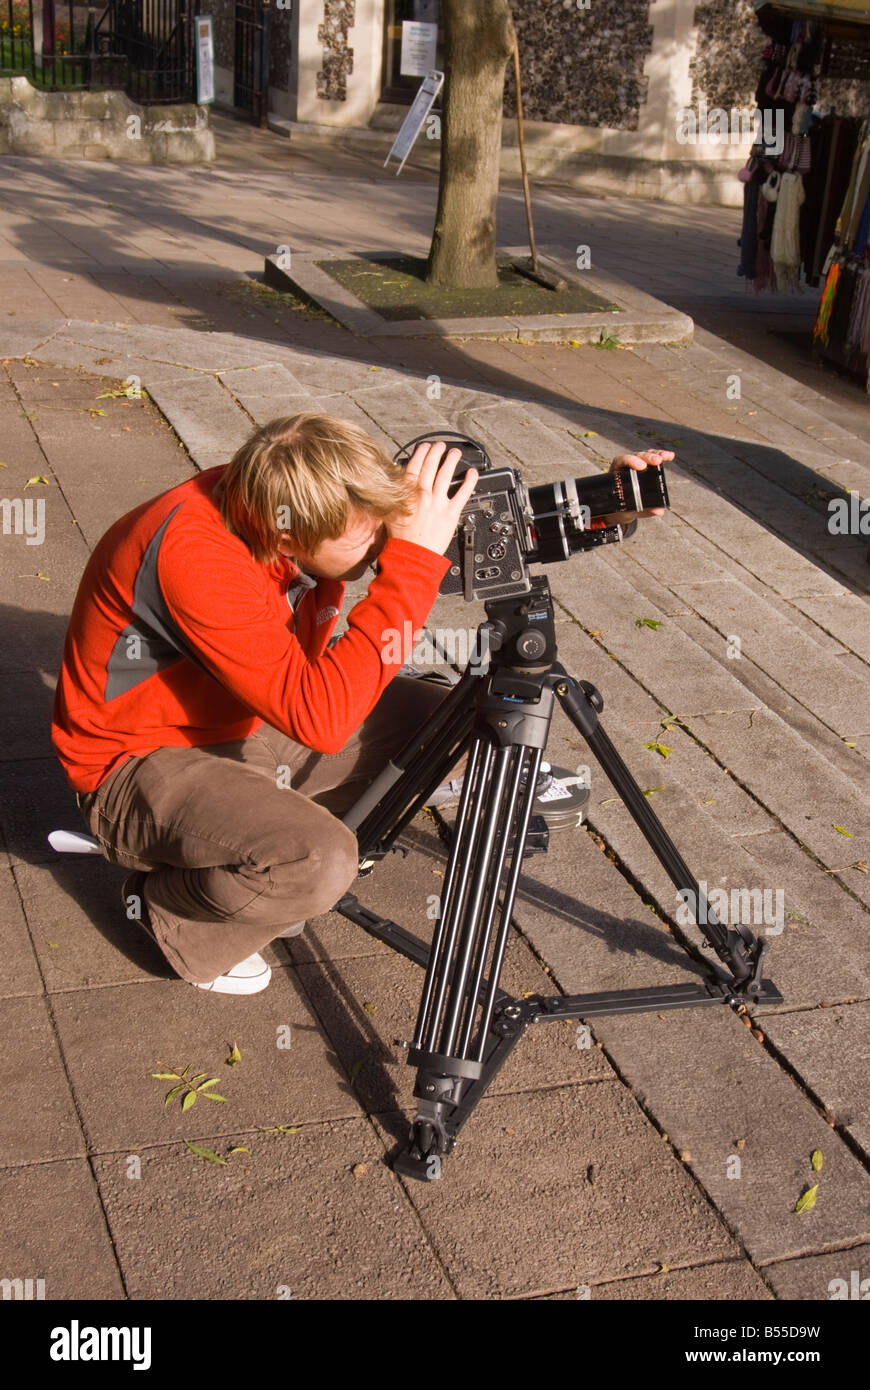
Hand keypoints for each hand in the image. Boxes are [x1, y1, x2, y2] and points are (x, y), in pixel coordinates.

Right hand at [386, 440, 478, 555]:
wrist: (412, 555)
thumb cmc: (401, 539)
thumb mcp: (390, 513)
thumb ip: (393, 498)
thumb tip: (393, 487)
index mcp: (407, 494)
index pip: (414, 467)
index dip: (421, 454)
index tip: (425, 447)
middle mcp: (423, 495)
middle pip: (431, 466)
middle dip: (436, 452)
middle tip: (441, 446)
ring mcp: (438, 502)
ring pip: (446, 474)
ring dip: (451, 460)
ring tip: (455, 453)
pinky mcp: (451, 513)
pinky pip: (462, 493)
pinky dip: (469, 482)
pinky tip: (472, 473)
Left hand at [600, 449, 671, 524]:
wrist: (619, 508)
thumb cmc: (621, 508)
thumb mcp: (629, 511)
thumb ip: (644, 510)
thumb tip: (660, 511)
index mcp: (616, 473)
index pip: (622, 461)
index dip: (631, 461)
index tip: (641, 467)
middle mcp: (626, 466)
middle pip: (636, 456)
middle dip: (648, 457)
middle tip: (657, 461)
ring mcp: (636, 464)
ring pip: (645, 455)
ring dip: (657, 454)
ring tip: (667, 456)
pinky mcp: (645, 465)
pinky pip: (652, 458)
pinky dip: (661, 456)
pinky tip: (669, 456)